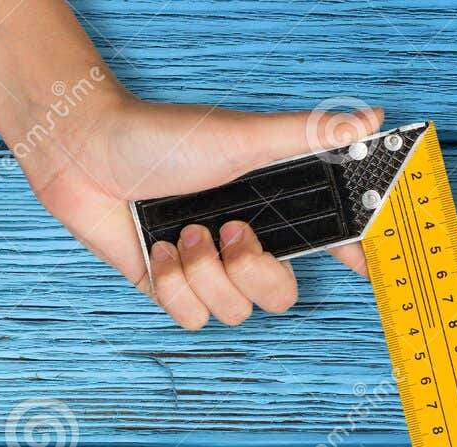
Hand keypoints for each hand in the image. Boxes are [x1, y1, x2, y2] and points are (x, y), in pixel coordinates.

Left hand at [25, 94, 383, 328]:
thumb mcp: (242, 137)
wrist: (86, 156)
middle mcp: (242, 242)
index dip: (350, 258)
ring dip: (203, 272)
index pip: (326, 240)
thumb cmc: (161, 138)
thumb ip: (307, 135)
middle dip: (254, 273)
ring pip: (232, 312)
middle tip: (229, 231)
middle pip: (280, 296)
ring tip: (180, 232)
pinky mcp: (168, 288)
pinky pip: (189, 318)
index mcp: (270, 206)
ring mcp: (205, 269)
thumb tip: (370, 119)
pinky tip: (155, 250)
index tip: (363, 268)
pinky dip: (172, 286)